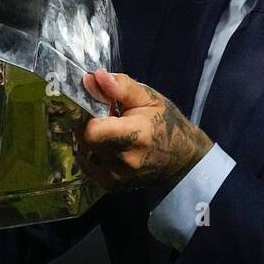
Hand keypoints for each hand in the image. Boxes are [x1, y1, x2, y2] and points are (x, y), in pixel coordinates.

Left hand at [76, 68, 213, 192]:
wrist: (181, 159)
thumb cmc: (165, 123)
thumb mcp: (148, 98)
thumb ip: (120, 86)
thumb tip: (92, 77)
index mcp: (135, 136)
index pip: (91, 131)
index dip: (88, 115)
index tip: (100, 107)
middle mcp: (123, 161)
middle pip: (84, 140)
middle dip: (88, 125)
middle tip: (106, 119)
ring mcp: (115, 177)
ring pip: (83, 151)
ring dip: (90, 140)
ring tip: (111, 134)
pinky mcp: (110, 185)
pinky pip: (87, 164)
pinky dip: (93, 153)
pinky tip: (110, 147)